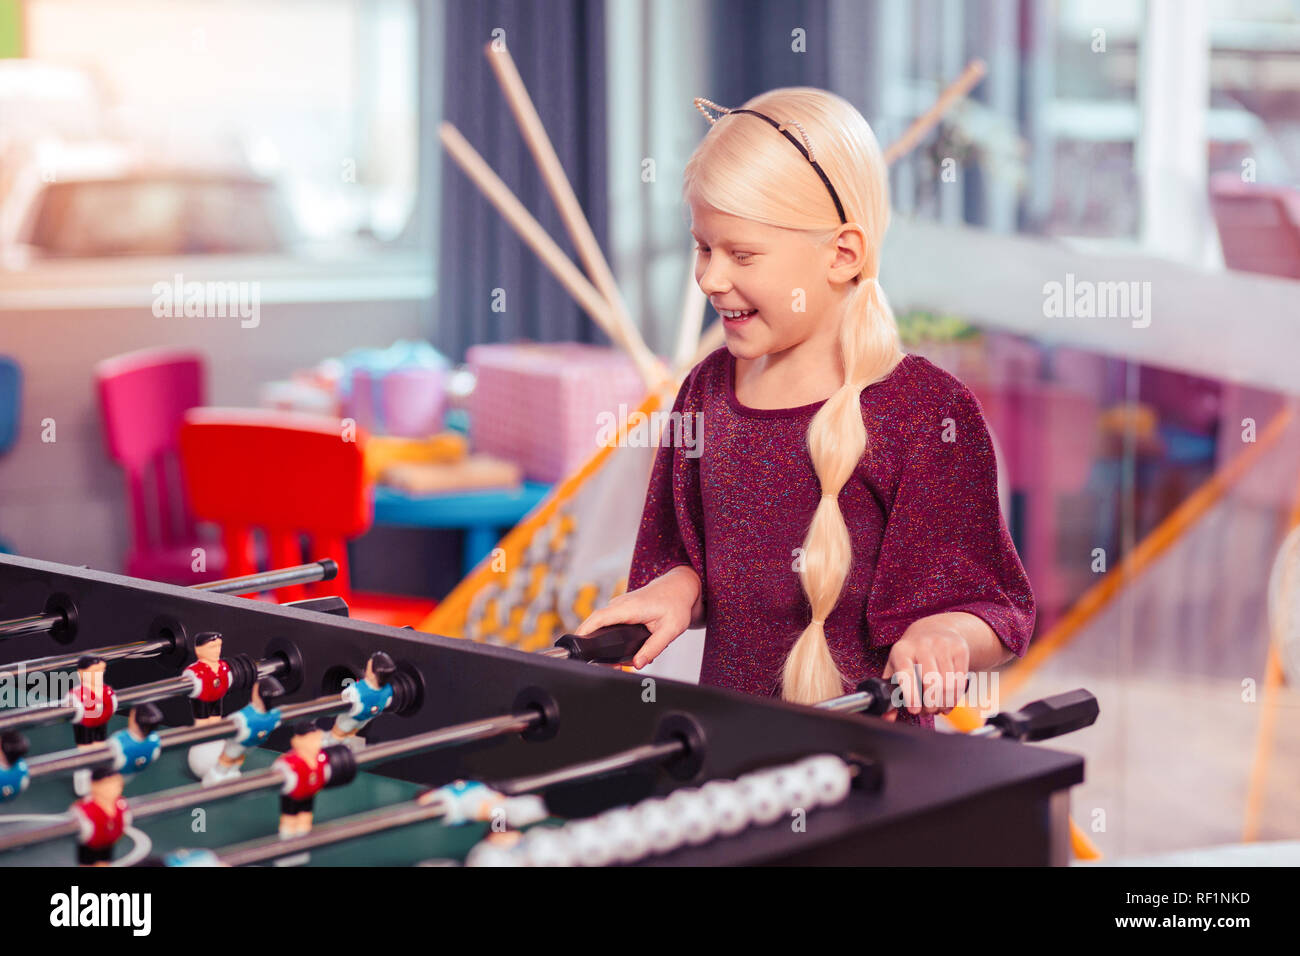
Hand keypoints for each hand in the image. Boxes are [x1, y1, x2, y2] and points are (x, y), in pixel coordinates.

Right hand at [574, 567, 699, 668]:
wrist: (680, 587)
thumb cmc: (676, 604)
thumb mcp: (670, 630)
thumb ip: (653, 648)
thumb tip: (638, 664)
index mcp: (629, 607)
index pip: (599, 617)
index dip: (585, 630)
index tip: (577, 644)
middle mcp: (620, 604)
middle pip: (596, 623)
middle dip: (593, 644)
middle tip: (607, 666)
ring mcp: (619, 605)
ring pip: (601, 623)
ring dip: (601, 641)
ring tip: (615, 663)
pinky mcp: (621, 609)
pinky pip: (608, 622)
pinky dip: (608, 635)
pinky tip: (619, 650)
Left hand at [880, 617, 971, 719]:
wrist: (934, 630)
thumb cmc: (912, 655)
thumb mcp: (896, 668)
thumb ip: (891, 693)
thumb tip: (888, 718)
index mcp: (901, 651)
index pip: (906, 673)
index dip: (911, 694)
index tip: (914, 710)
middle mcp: (922, 645)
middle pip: (931, 682)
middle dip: (931, 704)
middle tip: (929, 711)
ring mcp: (942, 645)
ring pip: (948, 684)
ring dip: (944, 703)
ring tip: (938, 708)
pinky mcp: (959, 649)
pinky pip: (960, 680)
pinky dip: (955, 697)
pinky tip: (949, 701)